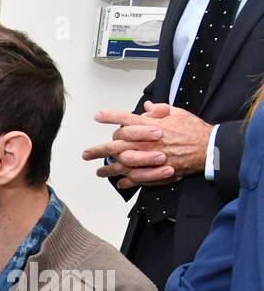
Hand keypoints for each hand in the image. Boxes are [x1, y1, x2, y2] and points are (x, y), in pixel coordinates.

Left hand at [84, 103, 210, 187]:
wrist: (205, 148)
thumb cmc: (192, 130)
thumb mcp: (177, 113)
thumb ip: (159, 111)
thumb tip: (147, 107)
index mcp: (147, 126)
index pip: (124, 119)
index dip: (109, 116)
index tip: (97, 116)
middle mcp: (142, 142)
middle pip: (113, 146)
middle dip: (97, 150)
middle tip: (85, 154)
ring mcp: (144, 158)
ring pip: (119, 165)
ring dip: (106, 170)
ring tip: (98, 172)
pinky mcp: (151, 171)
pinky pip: (133, 178)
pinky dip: (125, 181)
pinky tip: (120, 182)